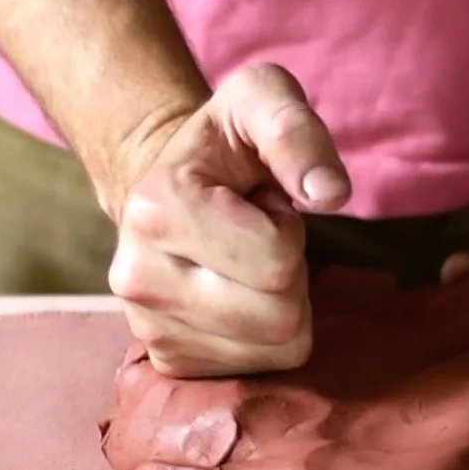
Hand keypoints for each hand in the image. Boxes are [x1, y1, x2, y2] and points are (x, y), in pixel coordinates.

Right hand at [104, 63, 351, 376]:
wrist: (168, 183)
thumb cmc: (225, 144)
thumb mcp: (260, 100)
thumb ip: (296, 131)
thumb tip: (330, 193)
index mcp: (156, 210)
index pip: (276, 261)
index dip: (287, 228)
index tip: (258, 204)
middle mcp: (138, 278)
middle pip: (279, 317)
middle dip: (289, 273)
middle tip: (258, 237)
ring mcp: (149, 326)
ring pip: (275, 347)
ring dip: (282, 304)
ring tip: (245, 262)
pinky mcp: (168, 360)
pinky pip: (260, 369)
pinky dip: (266, 335)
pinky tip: (235, 293)